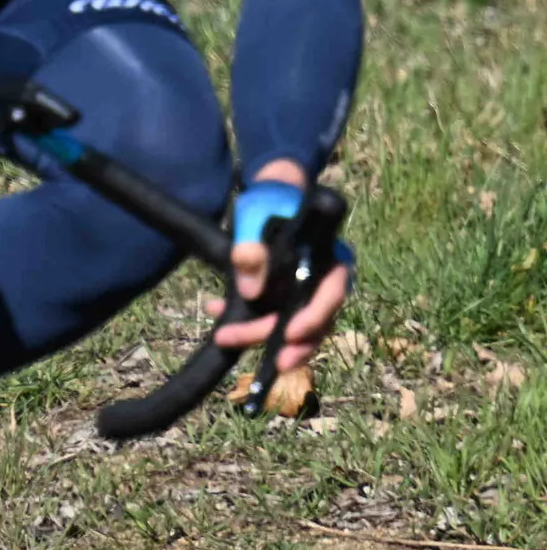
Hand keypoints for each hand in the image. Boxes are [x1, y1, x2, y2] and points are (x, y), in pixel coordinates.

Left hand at [212, 168, 351, 377]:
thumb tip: (251, 293)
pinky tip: (217, 311)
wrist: (267, 196)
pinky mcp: (287, 295)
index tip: (291, 334)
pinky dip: (249, 318)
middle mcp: (324, 278)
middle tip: (256, 353)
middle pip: (313, 317)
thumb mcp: (257, 214)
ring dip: (266, 338)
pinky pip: (275, 315)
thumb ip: (252, 247)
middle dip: (284, 340)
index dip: (314, 318)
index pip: (332, 293)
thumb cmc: (270, 200)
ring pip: (297, 325)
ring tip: (229, 341)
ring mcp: (306, 289)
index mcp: (329, 255)